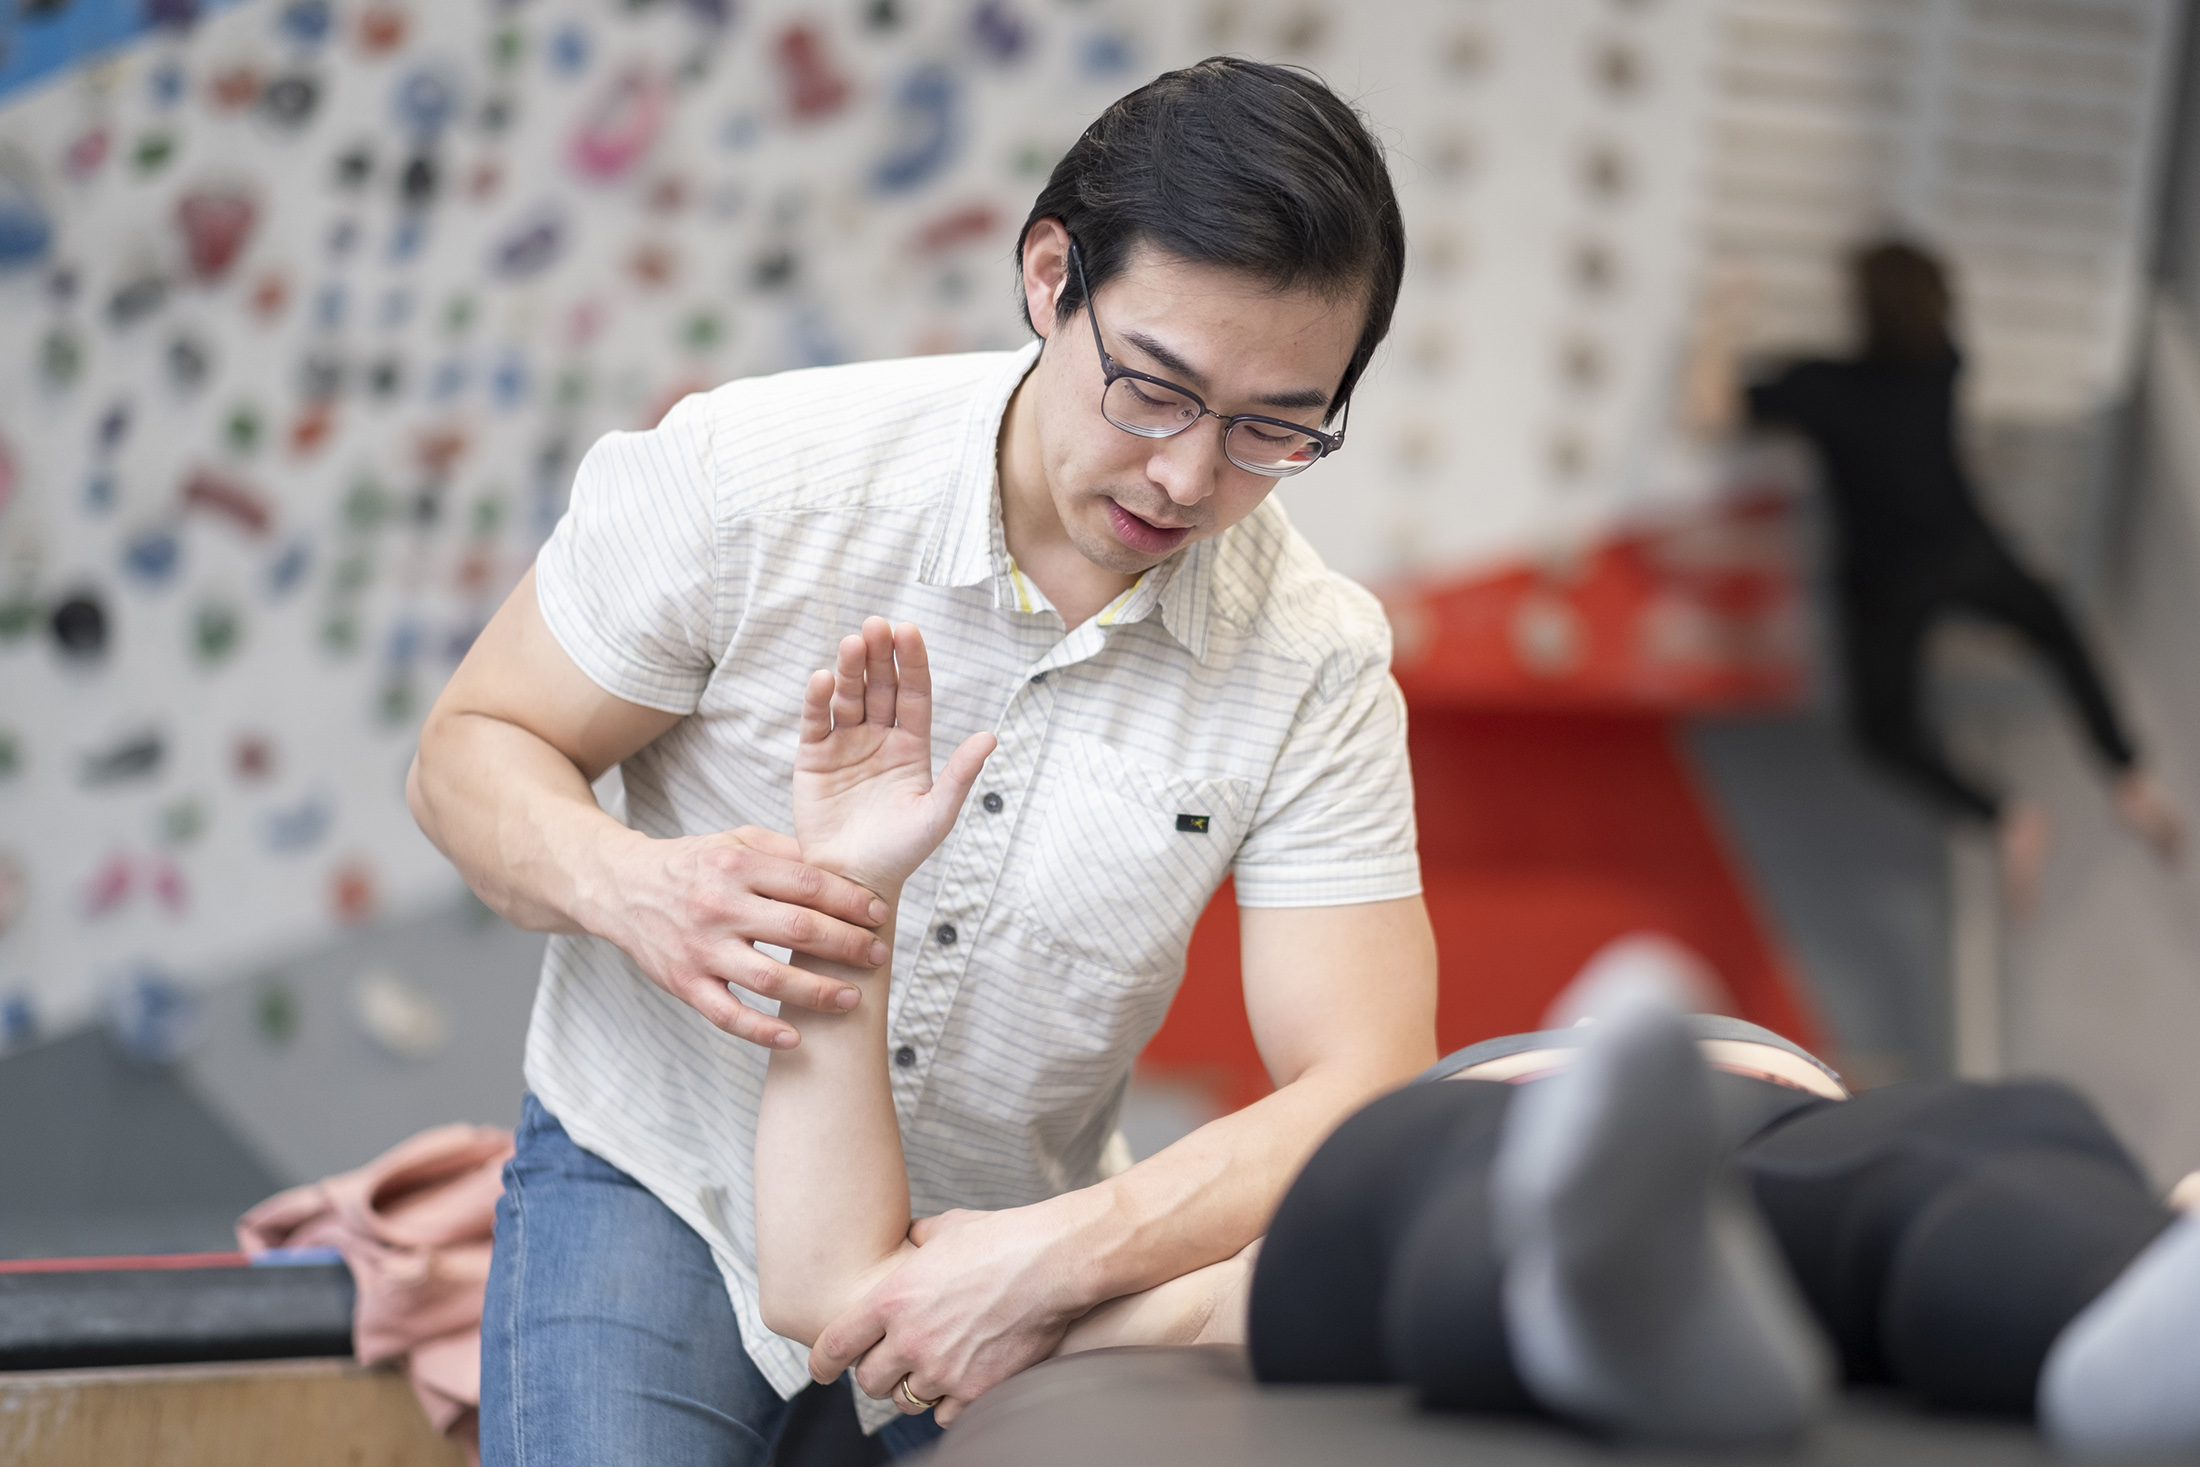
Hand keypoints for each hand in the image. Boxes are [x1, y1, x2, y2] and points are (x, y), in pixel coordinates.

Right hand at [596, 823, 893, 1049]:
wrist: (621, 888)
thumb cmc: (692, 863)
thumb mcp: (736, 840)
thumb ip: (787, 852)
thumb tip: (845, 869)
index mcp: (736, 866)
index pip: (807, 884)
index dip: (850, 901)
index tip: (879, 914)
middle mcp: (718, 907)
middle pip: (796, 930)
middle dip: (846, 945)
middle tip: (878, 955)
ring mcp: (700, 949)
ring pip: (768, 978)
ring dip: (816, 991)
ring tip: (851, 997)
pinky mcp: (683, 983)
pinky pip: (727, 1015)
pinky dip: (761, 1030)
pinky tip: (794, 1036)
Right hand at [795, 618, 995, 893]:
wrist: (854, 882)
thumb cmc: (900, 852)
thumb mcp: (936, 815)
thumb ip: (960, 776)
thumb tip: (991, 737)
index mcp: (912, 746)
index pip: (914, 694)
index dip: (912, 662)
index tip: (909, 630)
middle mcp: (879, 737)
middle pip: (880, 686)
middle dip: (878, 655)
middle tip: (876, 625)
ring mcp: (845, 743)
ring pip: (848, 696)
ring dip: (848, 669)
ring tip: (850, 643)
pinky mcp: (813, 757)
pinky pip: (816, 721)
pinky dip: (817, 699)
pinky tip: (821, 679)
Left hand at [810, 1203, 1082, 1424]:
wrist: (1052, 1262)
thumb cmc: (1002, 1238)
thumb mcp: (946, 1228)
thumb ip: (917, 1240)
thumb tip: (909, 1238)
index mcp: (892, 1299)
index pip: (835, 1345)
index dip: (822, 1363)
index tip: (822, 1371)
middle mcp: (910, 1339)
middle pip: (869, 1382)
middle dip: (876, 1375)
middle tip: (890, 1365)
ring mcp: (943, 1369)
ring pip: (907, 1401)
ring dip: (914, 1389)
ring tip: (930, 1371)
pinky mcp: (976, 1390)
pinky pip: (945, 1415)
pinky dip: (949, 1403)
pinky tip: (959, 1384)